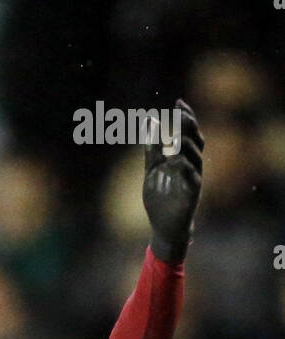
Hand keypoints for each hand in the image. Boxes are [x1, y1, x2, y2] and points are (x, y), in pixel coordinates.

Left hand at [143, 98, 202, 263]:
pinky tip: (175, 159)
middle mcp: (192, 165)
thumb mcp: (152, 171)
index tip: (178, 102)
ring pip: (195, 156)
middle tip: (180, 113)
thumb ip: (152, 150)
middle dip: (188, 126)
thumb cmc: (160, 199)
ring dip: (185, 144)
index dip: (186, 116)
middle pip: (195, 139)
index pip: (188, 132)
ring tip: (174, 137)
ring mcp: (194, 179)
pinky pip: (193, 177)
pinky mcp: (192, 194)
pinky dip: (185, 167)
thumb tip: (150, 122)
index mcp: (183, 158)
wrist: (163, 227)